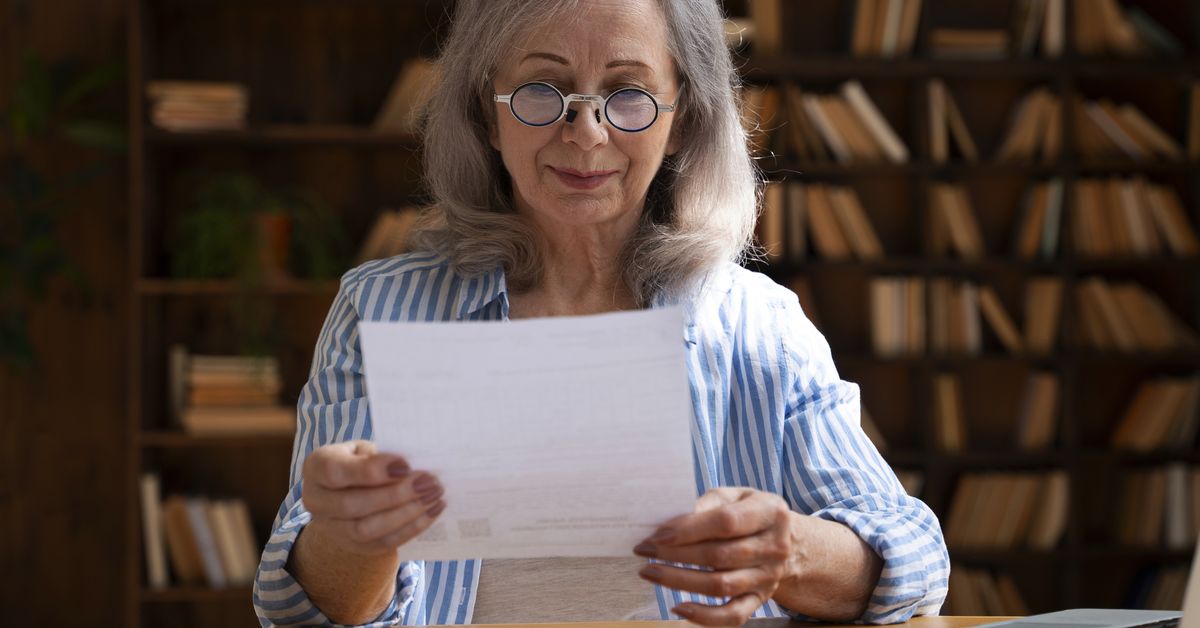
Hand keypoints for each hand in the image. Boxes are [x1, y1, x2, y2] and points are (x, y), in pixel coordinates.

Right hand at [301, 440, 444, 556]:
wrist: (350, 489)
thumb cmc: (362, 460)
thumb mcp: (364, 448)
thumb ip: (381, 455)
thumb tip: (413, 465)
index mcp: (316, 467)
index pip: (336, 472)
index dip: (371, 471)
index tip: (406, 465)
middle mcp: (316, 501)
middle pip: (352, 505)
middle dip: (395, 495)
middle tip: (428, 483)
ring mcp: (331, 528)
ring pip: (366, 530)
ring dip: (406, 514)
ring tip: (434, 497)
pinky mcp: (352, 546)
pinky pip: (382, 543)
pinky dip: (411, 528)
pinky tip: (432, 511)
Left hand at [633, 487, 798, 626]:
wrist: (784, 538)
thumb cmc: (749, 511)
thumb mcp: (734, 495)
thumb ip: (707, 503)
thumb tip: (672, 522)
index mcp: (769, 512)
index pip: (726, 522)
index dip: (688, 529)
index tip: (657, 535)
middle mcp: (774, 547)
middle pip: (719, 555)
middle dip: (675, 554)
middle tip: (644, 551)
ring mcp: (769, 577)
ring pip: (721, 586)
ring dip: (680, 581)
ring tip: (650, 572)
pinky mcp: (761, 599)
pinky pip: (732, 615)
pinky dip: (704, 616)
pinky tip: (678, 608)